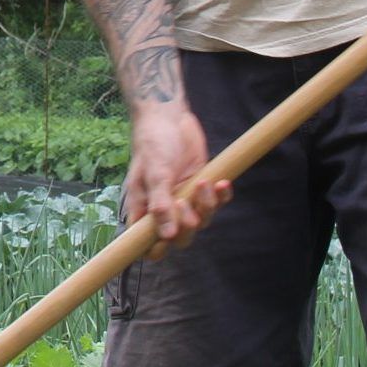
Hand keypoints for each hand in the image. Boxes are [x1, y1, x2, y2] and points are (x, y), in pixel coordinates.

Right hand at [122, 105, 229, 259]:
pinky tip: (223, 182)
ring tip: (203, 183)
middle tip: (185, 203)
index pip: (146, 244)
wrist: (169, 117)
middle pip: (179, 238)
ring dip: (205, 206)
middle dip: (187, 226)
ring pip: (200, 221)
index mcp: (143, 209)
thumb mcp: (155, 172)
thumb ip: (160, 203)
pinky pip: (216, 203)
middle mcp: (164, 209)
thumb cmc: (153, 143)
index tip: (167, 238)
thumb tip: (166, 235)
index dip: (156, 249)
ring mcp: (184, 200)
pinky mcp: (201, 189)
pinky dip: (222, 196)